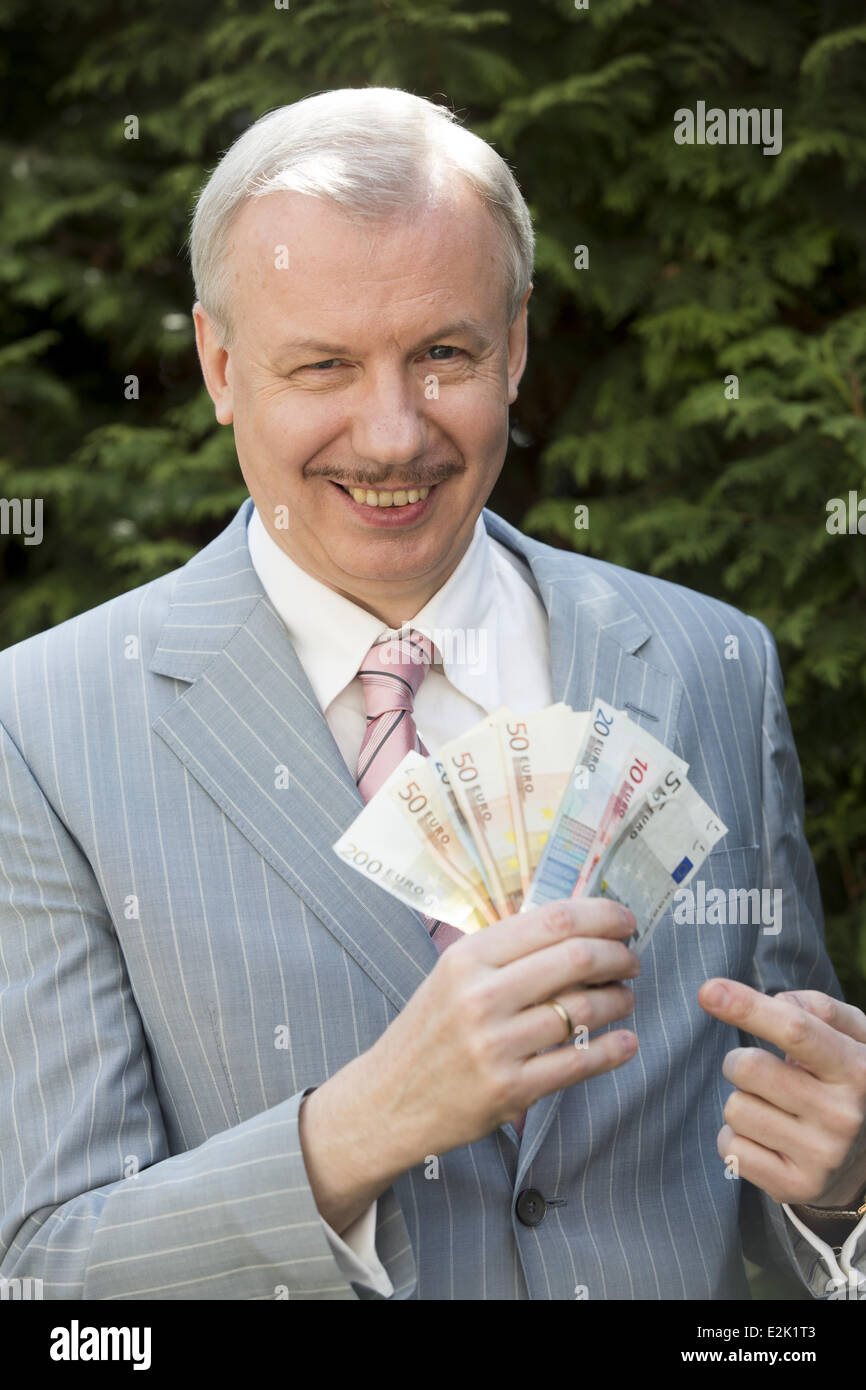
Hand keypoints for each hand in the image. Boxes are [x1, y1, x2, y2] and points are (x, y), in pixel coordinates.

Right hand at [365, 898, 639, 1163]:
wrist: (387, 1100)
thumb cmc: (429, 1031)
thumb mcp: (453, 976)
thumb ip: (506, 951)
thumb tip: (577, 927)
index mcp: (468, 957)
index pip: (552, 919)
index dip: (602, 915)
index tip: (625, 920)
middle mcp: (481, 996)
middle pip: (577, 958)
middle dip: (618, 955)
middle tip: (631, 960)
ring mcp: (496, 1045)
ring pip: (584, 1010)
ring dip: (620, 1000)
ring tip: (625, 997)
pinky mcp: (511, 1089)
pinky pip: (579, 1063)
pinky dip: (613, 1050)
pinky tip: (626, 1040)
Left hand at [699, 979, 865, 1207]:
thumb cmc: (844, 1081)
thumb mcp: (851, 1038)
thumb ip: (819, 1008)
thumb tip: (779, 1000)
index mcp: (856, 1070)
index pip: (796, 1029)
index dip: (748, 1007)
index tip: (709, 991)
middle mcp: (843, 1115)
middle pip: (748, 1067)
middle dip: (741, 1062)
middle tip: (767, 1074)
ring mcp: (821, 1156)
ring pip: (735, 1108)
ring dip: (743, 1101)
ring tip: (776, 1110)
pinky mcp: (794, 1187)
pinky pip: (729, 1147)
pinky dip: (736, 1138)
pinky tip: (768, 1139)